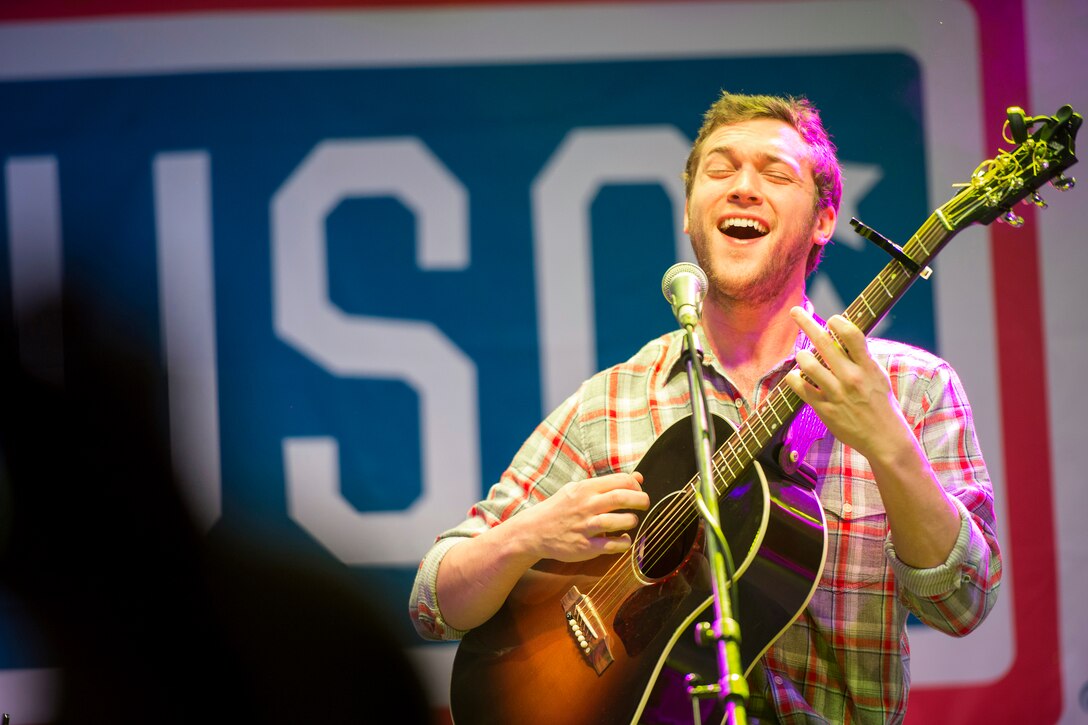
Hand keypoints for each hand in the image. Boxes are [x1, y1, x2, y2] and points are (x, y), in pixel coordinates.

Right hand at [515, 472, 648, 561]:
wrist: (534, 530)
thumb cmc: (561, 508)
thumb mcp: (579, 489)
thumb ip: (608, 484)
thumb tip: (638, 478)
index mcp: (586, 488)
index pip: (620, 480)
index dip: (635, 485)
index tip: (638, 491)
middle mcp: (587, 505)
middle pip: (622, 497)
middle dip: (641, 500)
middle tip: (645, 504)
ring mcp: (585, 527)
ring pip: (618, 521)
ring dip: (632, 521)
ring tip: (631, 521)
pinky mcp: (584, 547)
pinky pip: (611, 545)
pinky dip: (623, 542)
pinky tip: (623, 539)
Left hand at [784, 307, 908, 459]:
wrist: (885, 438)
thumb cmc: (881, 404)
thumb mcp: (878, 377)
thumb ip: (862, 359)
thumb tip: (845, 337)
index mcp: (867, 367)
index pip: (851, 334)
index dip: (838, 322)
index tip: (831, 319)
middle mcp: (851, 378)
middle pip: (824, 343)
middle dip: (806, 323)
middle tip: (795, 311)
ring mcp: (837, 393)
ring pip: (808, 364)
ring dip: (801, 356)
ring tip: (802, 355)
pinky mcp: (825, 409)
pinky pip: (801, 388)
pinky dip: (794, 378)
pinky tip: (796, 377)